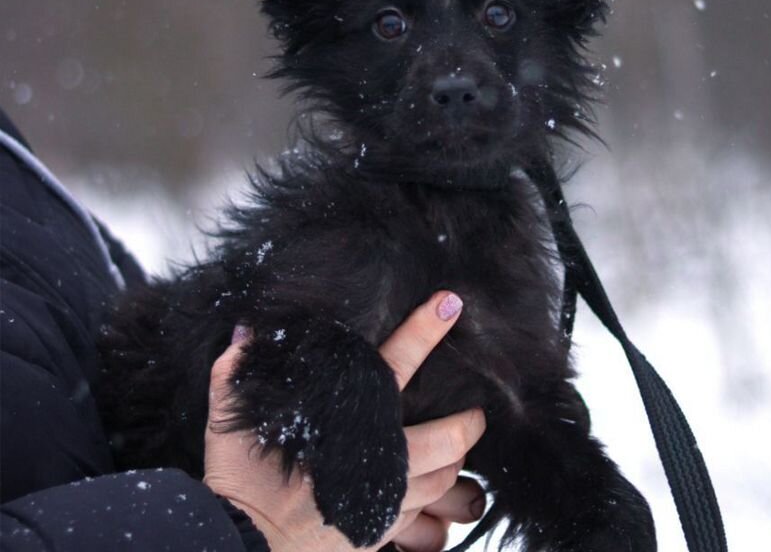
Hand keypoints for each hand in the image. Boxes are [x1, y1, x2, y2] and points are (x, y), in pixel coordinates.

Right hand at [203, 292, 486, 551]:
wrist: (237, 548)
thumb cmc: (238, 483)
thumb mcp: (232, 419)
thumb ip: (236, 369)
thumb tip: (246, 328)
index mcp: (349, 423)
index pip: (396, 364)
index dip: (425, 330)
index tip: (450, 305)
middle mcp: (376, 464)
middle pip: (448, 439)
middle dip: (469, 423)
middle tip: (477, 411)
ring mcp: (382, 504)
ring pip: (443, 481)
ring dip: (456, 462)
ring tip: (459, 447)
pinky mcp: (377, 534)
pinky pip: (427, 525)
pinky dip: (438, 509)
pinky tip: (439, 498)